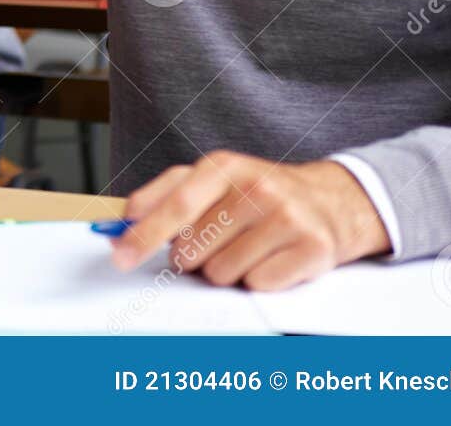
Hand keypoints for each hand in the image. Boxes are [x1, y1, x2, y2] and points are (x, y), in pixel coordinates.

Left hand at [113, 151, 390, 289]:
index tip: (120, 255)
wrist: (330, 200)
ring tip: (247, 247)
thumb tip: (121, 222)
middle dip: (191, 256)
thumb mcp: (212, 180)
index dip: (143, 234)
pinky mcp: (312, 247)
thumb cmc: (258, 194)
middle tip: (213, 241)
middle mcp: (256, 187)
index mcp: (223, 166)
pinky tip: (271, 258)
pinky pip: (257, 284)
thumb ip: (164, 196)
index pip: (174, 205)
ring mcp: (286, 217)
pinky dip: (258, 278)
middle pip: (192, 249)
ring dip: (226, 269)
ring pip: (221, 272)